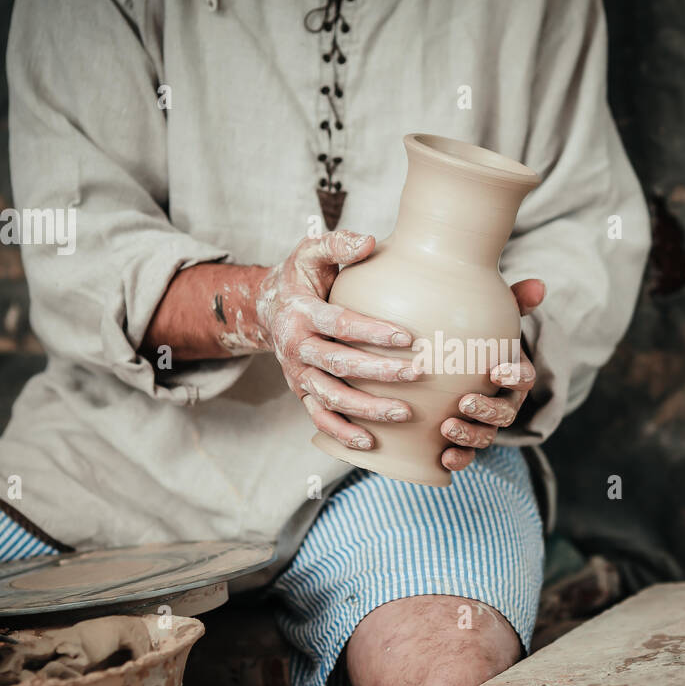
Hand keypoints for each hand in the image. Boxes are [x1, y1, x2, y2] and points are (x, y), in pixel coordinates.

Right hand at [253, 230, 420, 450]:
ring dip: (366, 409)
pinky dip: (341, 433)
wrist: (266, 307)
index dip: (371, 332)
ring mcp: (297, 374)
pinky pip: (319, 417)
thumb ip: (338, 244)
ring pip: (331, 397)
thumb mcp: (311, 251)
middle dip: (378, 372)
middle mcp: (295, 347)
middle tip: (417, 373)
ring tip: (405, 413)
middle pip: (338, 364)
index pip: (339, 324)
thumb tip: (371, 241)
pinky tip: (370, 443)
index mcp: (300, 313)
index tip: (407, 336)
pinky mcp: (301, 392)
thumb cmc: (300, 277)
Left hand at [439, 278, 544, 471]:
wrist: (456, 361)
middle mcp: (505, 402)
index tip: (497, 371)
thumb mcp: (494, 317)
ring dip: (470, 435)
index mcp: (514, 375)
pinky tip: (444, 459)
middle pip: (506, 412)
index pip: (523, 378)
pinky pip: (467, 454)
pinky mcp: (467, 439)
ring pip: (487, 435)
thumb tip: (538, 285)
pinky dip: (459, 458)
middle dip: (487, 410)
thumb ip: (514, 302)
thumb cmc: (478, 335)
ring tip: (447, 428)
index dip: (513, 376)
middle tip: (464, 402)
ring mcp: (487, 423)